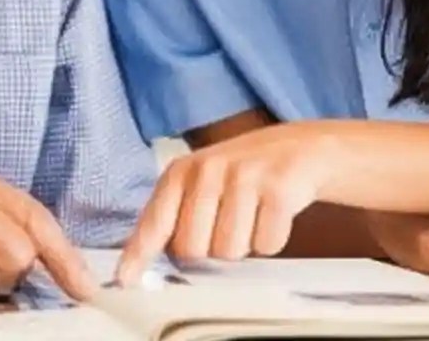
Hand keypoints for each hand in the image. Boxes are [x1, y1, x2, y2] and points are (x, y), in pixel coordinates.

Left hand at [116, 125, 338, 283]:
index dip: (138, 254)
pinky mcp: (278, 189)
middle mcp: (208, 170)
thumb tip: (145, 264)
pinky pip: (266, 245)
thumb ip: (175, 217)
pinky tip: (274, 214)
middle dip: (210, 250)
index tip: (124, 280)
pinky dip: (272, 240)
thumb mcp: (203, 183)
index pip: (154, 221)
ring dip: (244, 245)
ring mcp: (244, 177)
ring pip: (229, 252)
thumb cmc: (246, 175)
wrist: (304, 148)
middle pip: (192, 250)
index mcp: (181, 172)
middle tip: (227, 224)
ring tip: (253, 215)